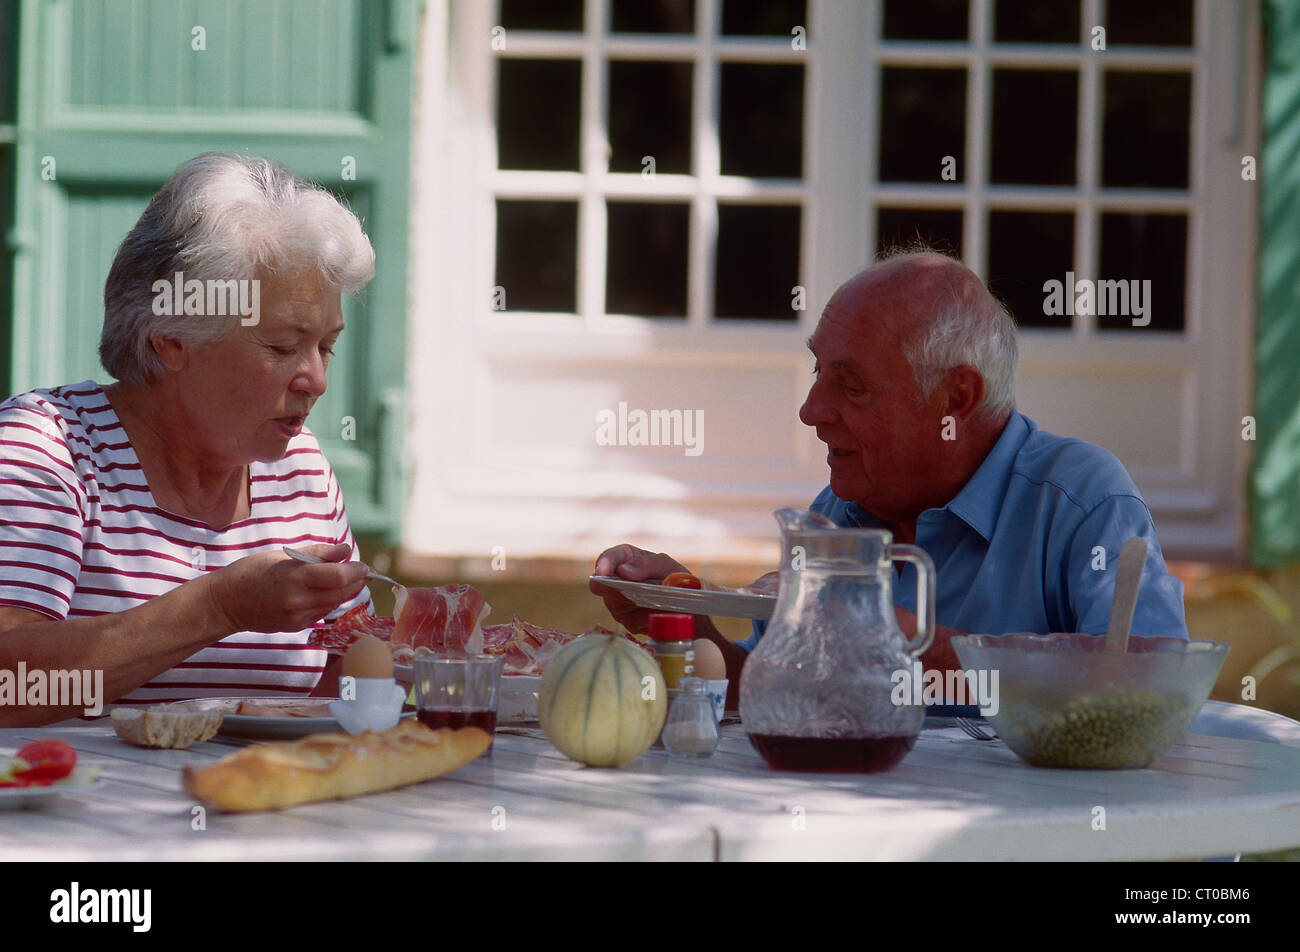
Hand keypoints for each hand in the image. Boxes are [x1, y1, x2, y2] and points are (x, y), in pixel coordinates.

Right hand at [207, 543, 369, 633]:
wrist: (225, 603)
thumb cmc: (252, 572)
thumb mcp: (283, 555)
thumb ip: (318, 554)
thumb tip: (345, 550)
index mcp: (294, 577)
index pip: (339, 576)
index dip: (356, 571)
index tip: (362, 565)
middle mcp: (298, 600)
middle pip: (342, 593)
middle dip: (356, 581)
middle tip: (360, 571)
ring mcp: (297, 617)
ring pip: (334, 604)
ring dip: (345, 592)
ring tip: (345, 578)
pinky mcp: (295, 627)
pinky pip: (322, 613)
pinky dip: (329, 601)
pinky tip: (324, 591)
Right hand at [589, 544, 688, 633]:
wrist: (692, 606)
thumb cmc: (676, 578)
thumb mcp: (667, 567)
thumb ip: (647, 564)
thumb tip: (623, 571)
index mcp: (627, 559)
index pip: (609, 558)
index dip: (604, 565)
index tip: (603, 574)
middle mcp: (617, 581)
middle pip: (607, 587)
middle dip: (619, 591)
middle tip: (635, 594)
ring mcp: (619, 602)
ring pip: (617, 607)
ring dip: (637, 606)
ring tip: (657, 603)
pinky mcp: (627, 621)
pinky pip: (632, 622)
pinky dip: (646, 619)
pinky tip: (657, 614)